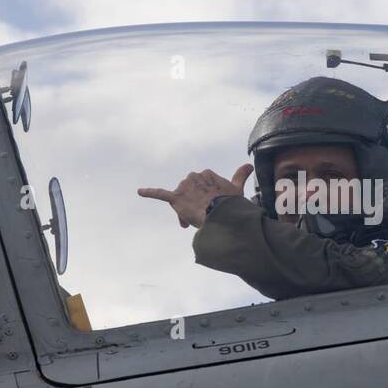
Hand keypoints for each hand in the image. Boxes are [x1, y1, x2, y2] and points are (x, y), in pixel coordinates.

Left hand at [138, 164, 253, 228]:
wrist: (221, 213)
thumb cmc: (230, 203)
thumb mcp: (236, 189)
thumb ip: (240, 176)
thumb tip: (248, 165)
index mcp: (206, 174)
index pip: (200, 187)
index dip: (203, 199)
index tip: (208, 209)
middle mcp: (193, 177)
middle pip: (189, 193)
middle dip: (192, 205)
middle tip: (199, 218)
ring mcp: (184, 187)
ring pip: (180, 199)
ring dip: (183, 210)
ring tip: (190, 222)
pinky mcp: (175, 197)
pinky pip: (160, 193)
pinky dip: (149, 192)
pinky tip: (139, 191)